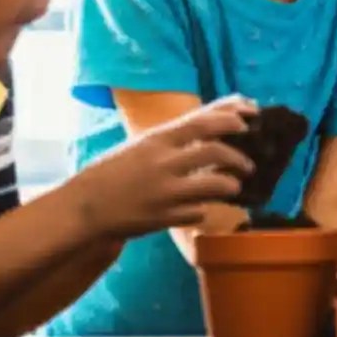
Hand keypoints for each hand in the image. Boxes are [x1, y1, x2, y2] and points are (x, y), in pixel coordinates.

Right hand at [67, 96, 257, 238]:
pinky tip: (204, 208)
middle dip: (239, 156)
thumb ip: (178, 135)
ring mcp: (165, 192)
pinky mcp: (164, 219)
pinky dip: (205, 209)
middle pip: (215, 152)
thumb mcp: (145, 145)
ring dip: (230, 185)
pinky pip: (198, 213)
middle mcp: (163, 163)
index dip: (230, 118)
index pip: (202, 121)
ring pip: (214, 185)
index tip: (249, 118)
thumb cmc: (118, 171)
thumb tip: (219, 118)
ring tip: (234, 186)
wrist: (86, 207)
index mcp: (158, 140)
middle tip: (250, 162)